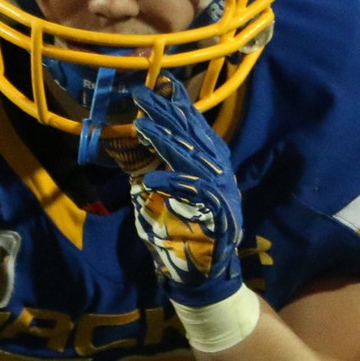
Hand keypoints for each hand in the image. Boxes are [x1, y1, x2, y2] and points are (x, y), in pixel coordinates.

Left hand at [128, 80, 244, 306]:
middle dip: (167, 114)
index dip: (180, 107)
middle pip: (193, 137)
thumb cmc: (185, 234)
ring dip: (167, 142)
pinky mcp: (218, 214)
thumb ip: (158, 174)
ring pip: (192, 160)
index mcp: (213, 167)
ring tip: (143, 125)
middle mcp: (221, 174)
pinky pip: (193, 193)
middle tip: (141, 94)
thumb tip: (137, 153)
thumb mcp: (167, 197)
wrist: (206, 275)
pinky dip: (173, 185)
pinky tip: (150, 180)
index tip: (163, 85)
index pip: (196, 130)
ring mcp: (222, 193)